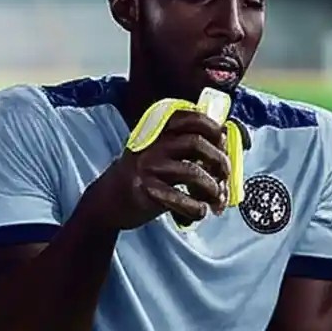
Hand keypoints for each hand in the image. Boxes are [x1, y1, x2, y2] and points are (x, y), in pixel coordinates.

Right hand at [89, 110, 230, 230]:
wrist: (107, 202)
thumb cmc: (142, 179)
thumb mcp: (157, 155)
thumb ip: (183, 150)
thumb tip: (224, 154)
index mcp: (158, 133)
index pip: (189, 118)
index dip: (213, 128)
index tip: (222, 143)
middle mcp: (153, 146)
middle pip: (197, 143)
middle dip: (220, 160)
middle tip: (224, 176)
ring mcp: (149, 168)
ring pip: (193, 172)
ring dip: (213, 188)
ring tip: (214, 199)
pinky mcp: (148, 191)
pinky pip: (183, 199)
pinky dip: (198, 208)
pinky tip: (198, 212)